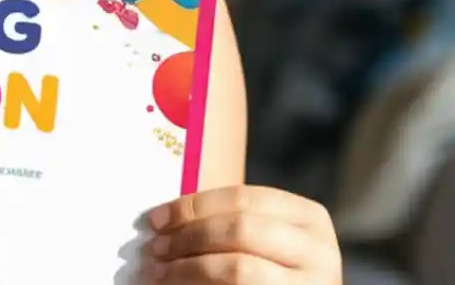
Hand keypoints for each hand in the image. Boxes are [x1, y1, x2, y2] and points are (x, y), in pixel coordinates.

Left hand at [143, 185, 342, 283]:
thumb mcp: (258, 240)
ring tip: (157, 272)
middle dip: (188, 236)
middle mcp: (319, 251)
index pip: (243, 198)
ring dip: (187, 268)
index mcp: (309, 218)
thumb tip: (162, 219)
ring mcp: (313, 284)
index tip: (155, 218)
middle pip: (241, 229)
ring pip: (238, 268)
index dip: (194, 206)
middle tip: (154, 248)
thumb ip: (225, 223)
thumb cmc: (269, 272)